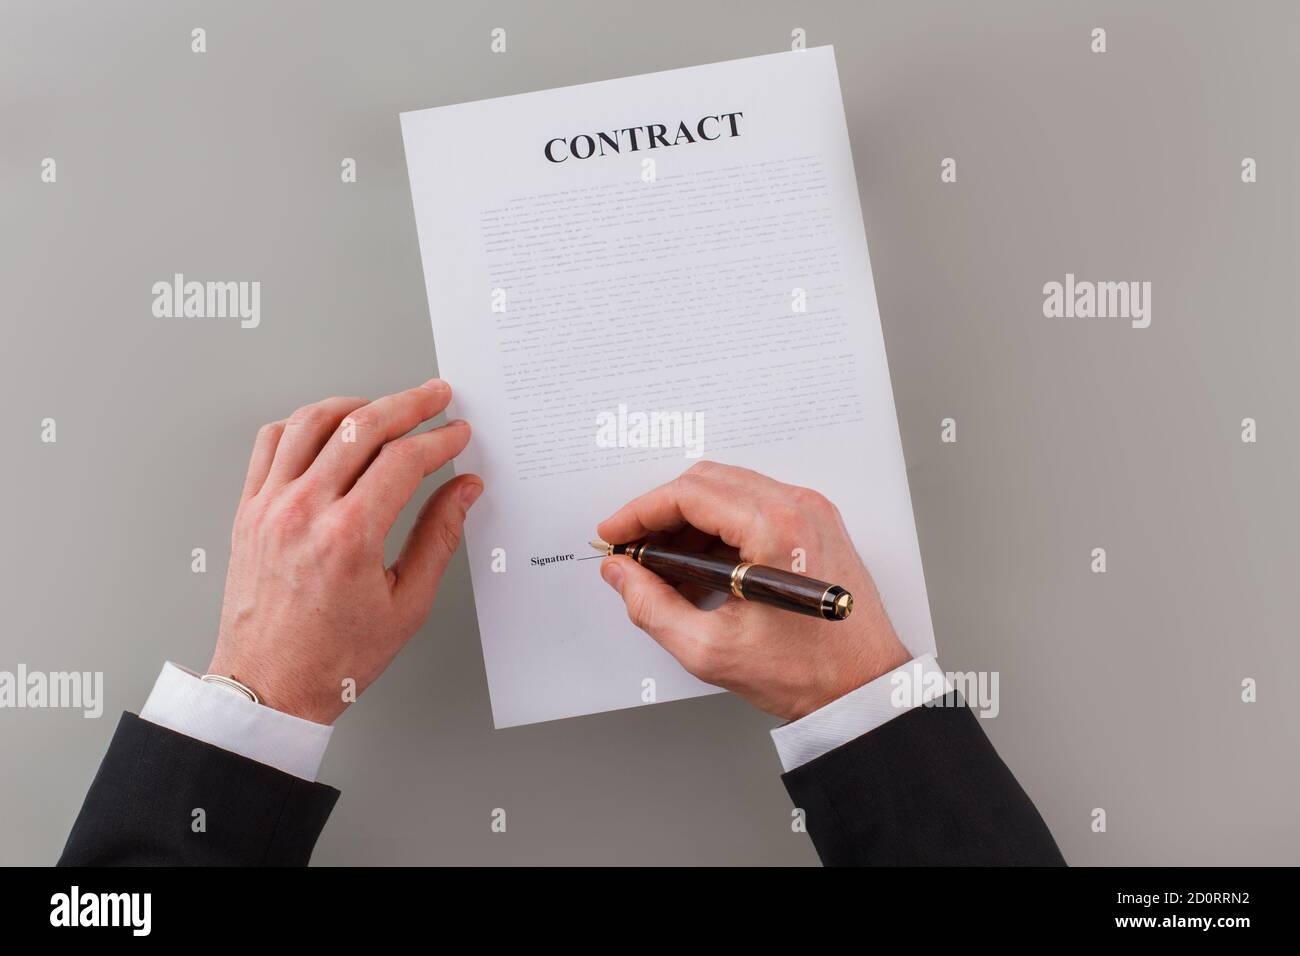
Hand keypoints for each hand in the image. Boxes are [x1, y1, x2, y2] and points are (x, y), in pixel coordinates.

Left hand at [207, 380, 481, 723]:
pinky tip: (327, 428)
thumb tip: (463, 491)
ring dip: (356, 404)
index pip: (403, 460)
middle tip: (435, 396)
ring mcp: (270, 507)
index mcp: (349, 537)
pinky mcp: (248, 511)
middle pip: (361, 427)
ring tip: (384, 406)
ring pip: (312, 422)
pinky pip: (270, 443)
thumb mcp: (407, 604)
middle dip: (409, 404)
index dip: (439, 439)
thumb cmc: (333, 659)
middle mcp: (304, 512)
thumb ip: (439, 537)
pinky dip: (303, 423)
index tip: (457, 434)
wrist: (268, 686)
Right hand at [596, 461, 909, 721]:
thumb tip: (621, 574)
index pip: (689, 494)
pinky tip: (698, 565)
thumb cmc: (806, 673)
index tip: (615, 534)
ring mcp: (812, 512)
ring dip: (688, 519)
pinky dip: (717, 527)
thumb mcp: (711, 649)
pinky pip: (753, 505)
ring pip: (728, 490)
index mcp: (776, 529)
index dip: (640, 512)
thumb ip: (652, 606)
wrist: (864, 687)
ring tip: (661, 564)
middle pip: (706, 482)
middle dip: (660, 512)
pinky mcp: (816, 523)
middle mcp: (798, 508)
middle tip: (632, 549)